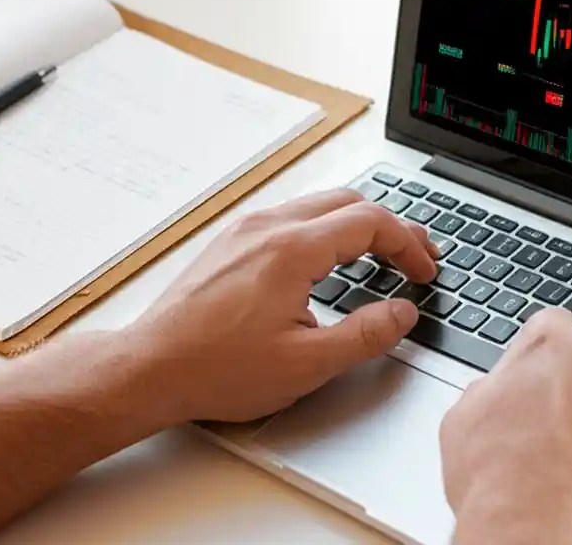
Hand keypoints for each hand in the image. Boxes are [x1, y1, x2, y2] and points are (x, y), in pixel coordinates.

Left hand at [126, 188, 438, 424]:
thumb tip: (402, 313)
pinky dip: (325, 230)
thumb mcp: (308, 364)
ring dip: (357, 225)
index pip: (370, 222)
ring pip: (318, 206)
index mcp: (292, 250)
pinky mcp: (230, 243)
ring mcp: (245, 231)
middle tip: (415, 254)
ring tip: (380, 255)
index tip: (423, 270)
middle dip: (390, 226)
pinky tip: (329, 260)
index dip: (408, 244)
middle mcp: (268, 228)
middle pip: (348, 201)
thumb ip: (366, 335)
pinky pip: (290, 218)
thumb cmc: (216, 369)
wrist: (148, 369)